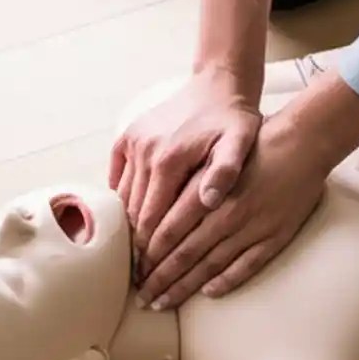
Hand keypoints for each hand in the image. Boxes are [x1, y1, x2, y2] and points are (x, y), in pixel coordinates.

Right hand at [109, 67, 260, 265]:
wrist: (218, 83)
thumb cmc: (234, 119)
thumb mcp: (240, 142)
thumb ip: (225, 170)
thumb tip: (210, 199)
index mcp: (169, 159)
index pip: (153, 219)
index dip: (150, 252)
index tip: (148, 276)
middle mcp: (144, 152)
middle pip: (134, 212)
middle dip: (135, 247)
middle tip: (138, 275)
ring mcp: (133, 143)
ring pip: (123, 196)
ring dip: (125, 226)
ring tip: (131, 254)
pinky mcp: (128, 136)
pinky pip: (117, 175)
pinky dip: (120, 198)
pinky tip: (125, 218)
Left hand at [136, 113, 327, 308]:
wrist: (301, 143)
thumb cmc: (250, 148)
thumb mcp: (209, 158)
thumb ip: (184, 186)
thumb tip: (150, 212)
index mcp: (205, 193)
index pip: (167, 232)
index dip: (148, 255)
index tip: (134, 271)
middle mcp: (226, 214)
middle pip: (183, 254)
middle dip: (158, 279)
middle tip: (142, 298)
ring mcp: (251, 228)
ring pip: (210, 265)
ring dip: (184, 287)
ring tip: (164, 302)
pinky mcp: (275, 237)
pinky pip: (247, 266)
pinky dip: (226, 281)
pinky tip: (208, 293)